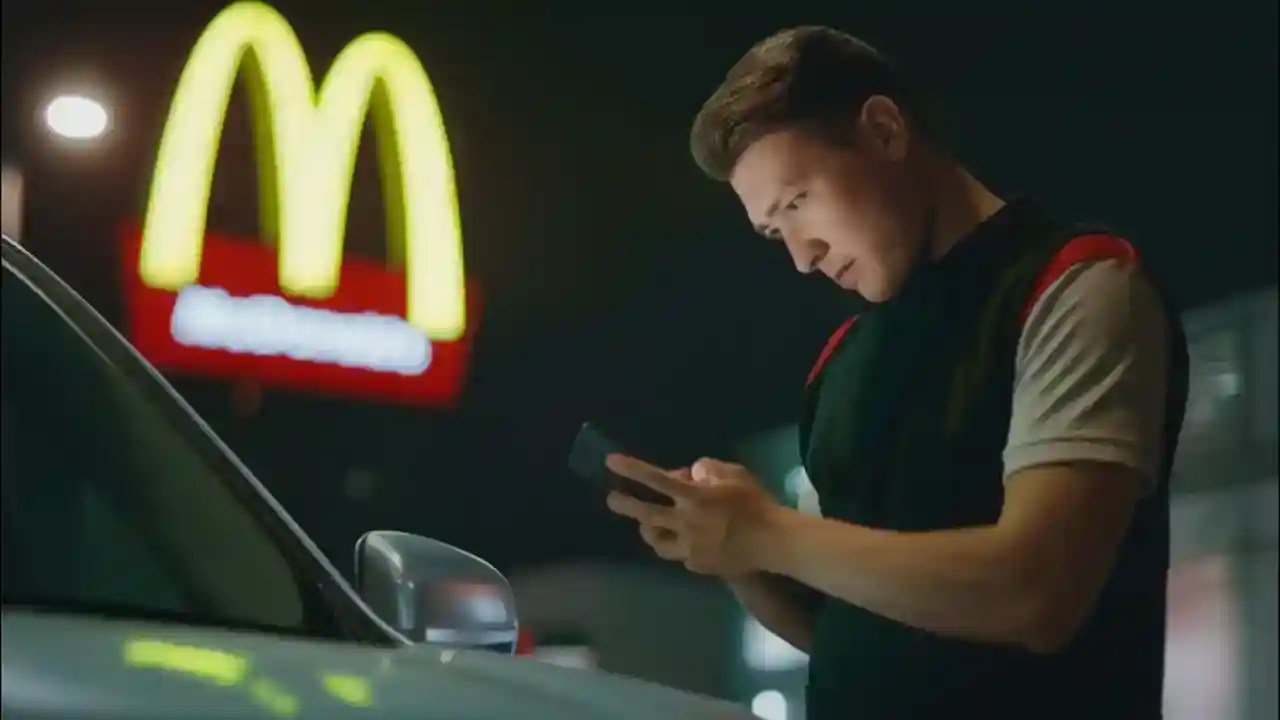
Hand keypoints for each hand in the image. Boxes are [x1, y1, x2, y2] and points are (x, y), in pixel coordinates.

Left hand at [605, 455, 782, 576]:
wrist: (773, 542)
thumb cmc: (757, 503)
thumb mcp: (735, 474)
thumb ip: (709, 470)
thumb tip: (691, 474)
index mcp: (694, 497)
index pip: (655, 480)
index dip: (632, 469)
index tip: (611, 461)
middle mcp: (685, 522)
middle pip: (645, 514)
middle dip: (624, 504)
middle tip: (612, 498)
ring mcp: (689, 547)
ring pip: (656, 541)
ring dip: (648, 530)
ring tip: (647, 525)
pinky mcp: (697, 565)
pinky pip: (679, 554)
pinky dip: (678, 545)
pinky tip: (685, 541)